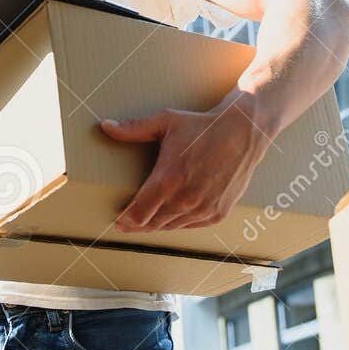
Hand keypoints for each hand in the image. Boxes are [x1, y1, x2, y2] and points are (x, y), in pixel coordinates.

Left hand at [100, 91, 277, 232]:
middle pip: (152, 224)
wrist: (243, 132)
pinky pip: (190, 225)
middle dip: (136, 225)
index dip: (125, 221)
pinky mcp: (217, 213)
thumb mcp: (166, 122)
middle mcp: (186, 199)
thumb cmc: (202, 126)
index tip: (117, 221)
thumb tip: (105, 126)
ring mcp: (203, 209)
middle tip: (126, 224)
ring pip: (171, 227)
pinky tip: (170, 218)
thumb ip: (134, 129)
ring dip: (156, 226)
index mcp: (168, 180)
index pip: (138, 214)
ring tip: (146, 222)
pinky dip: (178, 223)